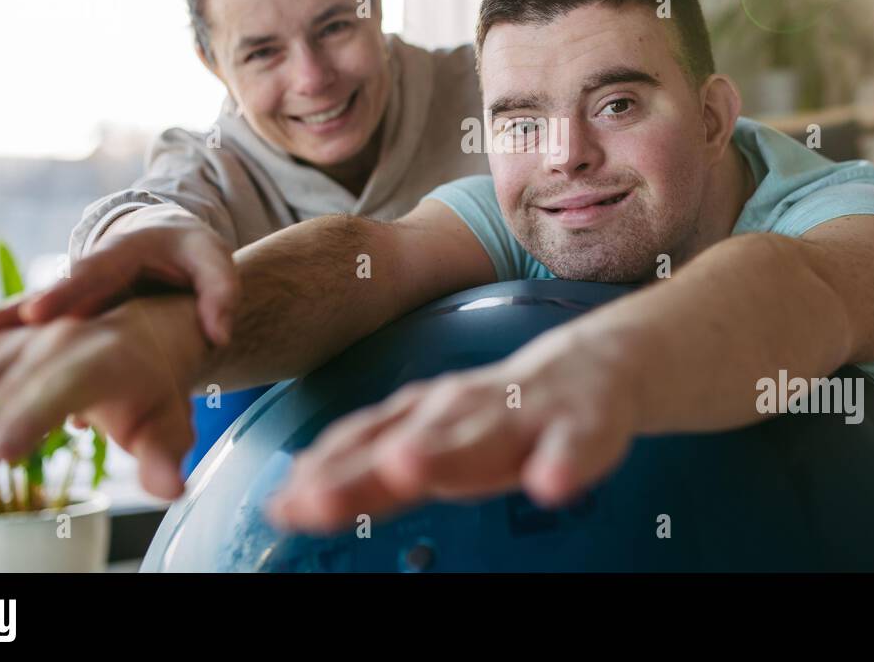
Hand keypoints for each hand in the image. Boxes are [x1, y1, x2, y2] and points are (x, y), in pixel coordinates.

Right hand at [0, 221, 239, 349]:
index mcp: (122, 254)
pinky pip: (24, 339)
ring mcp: (68, 297)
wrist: (165, 238)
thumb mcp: (214, 263)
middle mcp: (83, 274)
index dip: (64, 293)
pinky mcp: (60, 320)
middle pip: (40, 298)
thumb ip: (220, 294)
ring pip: (20, 320)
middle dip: (4, 320)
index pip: (91, 274)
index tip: (36, 312)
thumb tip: (218, 335)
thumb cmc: (190, 254)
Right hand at [0, 295, 208, 501]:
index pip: (59, 392)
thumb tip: (172, 490)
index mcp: (100, 357)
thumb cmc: (160, 380)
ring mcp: (21, 341)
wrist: (150, 315)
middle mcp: (54, 342)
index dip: (27, 421)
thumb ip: (164, 452)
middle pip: (4, 395)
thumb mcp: (170, 415)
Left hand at [265, 327, 641, 534]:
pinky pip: (574, 446)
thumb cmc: (501, 411)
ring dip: (445, 453)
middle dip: (363, 471)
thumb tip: (293, 490)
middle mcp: (465, 409)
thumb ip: (370, 458)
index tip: (281, 507)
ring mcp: (524, 415)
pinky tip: (550, 484)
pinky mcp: (583, 425)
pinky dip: (561, 463)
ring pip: (482, 436)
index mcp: (425, 414)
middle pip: (410, 441)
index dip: (324, 474)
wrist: (592, 367)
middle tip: (316, 499)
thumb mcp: (431, 432)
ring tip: (406, 470)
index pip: (366, 443)